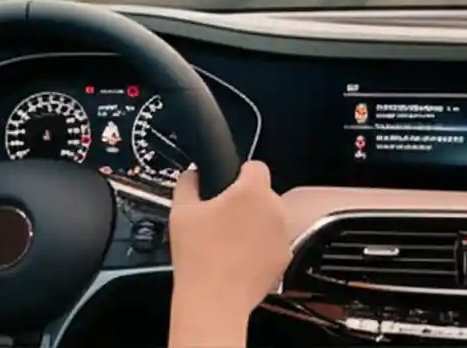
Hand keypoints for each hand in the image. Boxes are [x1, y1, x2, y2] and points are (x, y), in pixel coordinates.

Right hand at [168, 161, 290, 347]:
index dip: (240, 174)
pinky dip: (262, 247)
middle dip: (246, 202)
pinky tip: (240, 259)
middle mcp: (275, 208)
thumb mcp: (181, 212)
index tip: (227, 187)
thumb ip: (188, 183)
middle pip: (262, 194)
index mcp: (252, 191)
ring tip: (229, 242)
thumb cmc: (197, 256)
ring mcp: (283, 233)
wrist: (214, 300)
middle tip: (222, 219)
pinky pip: (274, 242)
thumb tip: (193, 174)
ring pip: (270, 219)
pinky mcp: (285, 257)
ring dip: (255, 224)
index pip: (256, 166)